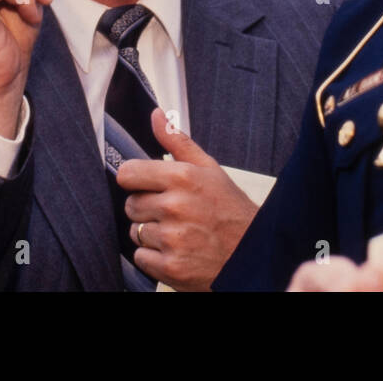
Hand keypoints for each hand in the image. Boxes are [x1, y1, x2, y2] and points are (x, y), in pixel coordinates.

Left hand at [116, 108, 257, 290]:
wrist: (254, 255)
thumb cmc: (231, 210)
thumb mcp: (209, 169)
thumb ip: (177, 141)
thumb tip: (156, 115)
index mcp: (182, 178)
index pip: (128, 173)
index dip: (136, 180)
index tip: (148, 186)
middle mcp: (175, 207)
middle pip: (130, 204)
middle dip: (147, 209)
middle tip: (174, 213)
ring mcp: (172, 239)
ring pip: (134, 232)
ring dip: (151, 235)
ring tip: (179, 234)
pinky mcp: (170, 267)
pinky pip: (140, 258)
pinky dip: (154, 258)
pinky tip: (177, 252)